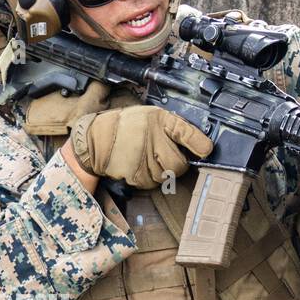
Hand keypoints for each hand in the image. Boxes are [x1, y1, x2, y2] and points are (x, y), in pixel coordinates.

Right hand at [69, 106, 212, 188]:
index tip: (205, 150)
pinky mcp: (134, 174)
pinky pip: (151, 183)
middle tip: (164, 155)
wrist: (94, 139)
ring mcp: (144, 158)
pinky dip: (146, 178)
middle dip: (176, 163)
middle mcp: (154, 139)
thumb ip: (175, 127)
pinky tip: (137, 165)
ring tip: (146, 158)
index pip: (188, 134)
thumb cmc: (126, 126)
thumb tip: (202, 144)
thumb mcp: (152, 116)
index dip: (199, 144)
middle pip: (180, 165)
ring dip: (160, 172)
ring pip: (166, 176)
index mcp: (160, 120)